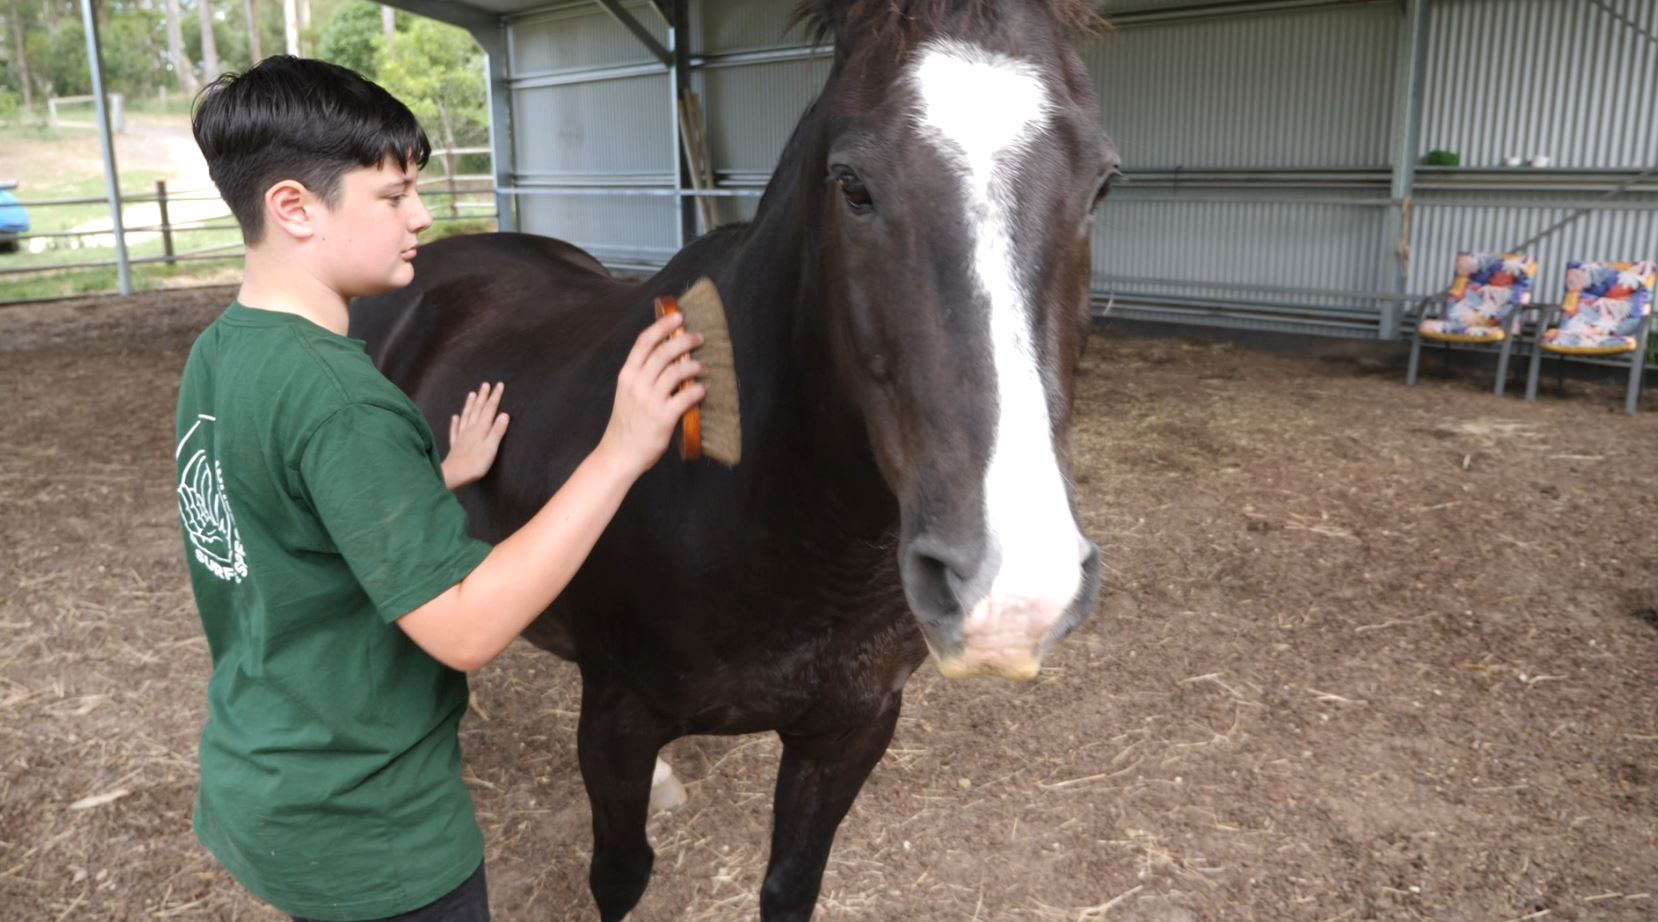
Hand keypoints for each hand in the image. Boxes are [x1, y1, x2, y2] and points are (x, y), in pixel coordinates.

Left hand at [442, 381, 509, 489]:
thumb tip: (504, 414)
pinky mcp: (455, 444)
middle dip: (483, 396)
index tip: (499, 385)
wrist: (454, 474)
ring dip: (469, 404)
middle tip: (485, 384)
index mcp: (481, 429)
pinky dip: (455, 422)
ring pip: (466, 416)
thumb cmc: (475, 463)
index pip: (490, 409)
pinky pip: (455, 429)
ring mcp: (461, 436)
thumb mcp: (491, 448)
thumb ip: (497, 431)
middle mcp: (470, 429)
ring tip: (472, 394)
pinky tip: (454, 416)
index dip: (495, 397)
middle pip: (477, 409)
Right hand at [597, 312, 705, 478]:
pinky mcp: (663, 418)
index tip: (677, 316)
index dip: (662, 326)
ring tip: (704, 367)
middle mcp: (637, 384)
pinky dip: (697, 390)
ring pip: (677, 371)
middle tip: (699, 338)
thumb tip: (667, 355)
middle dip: (685, 340)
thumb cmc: (627, 423)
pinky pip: (686, 397)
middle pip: (664, 352)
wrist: (619, 454)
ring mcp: (649, 401)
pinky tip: (703, 389)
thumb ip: (642, 375)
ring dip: (694, 365)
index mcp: (627, 375)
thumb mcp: (627, 393)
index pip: (644, 342)